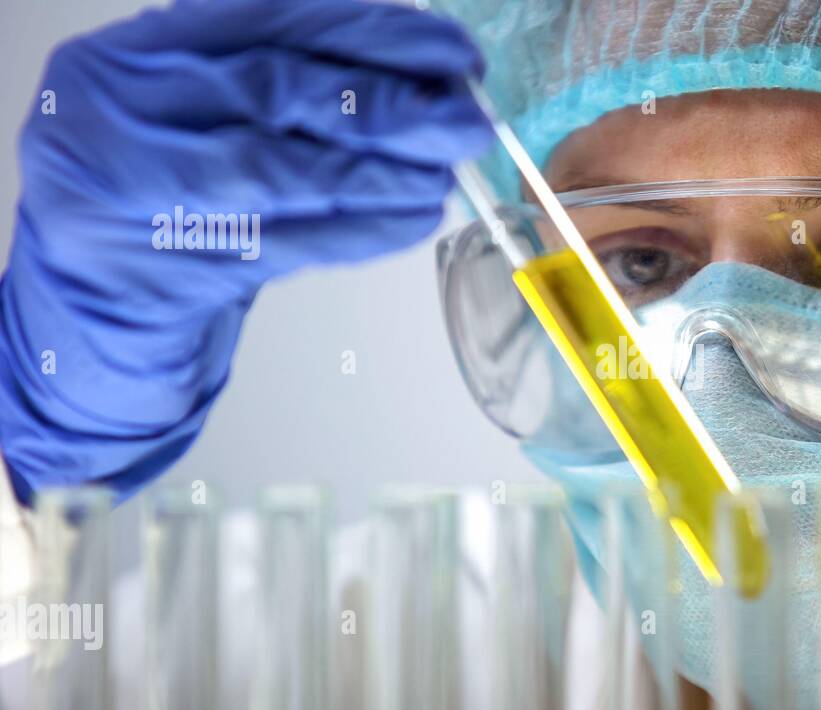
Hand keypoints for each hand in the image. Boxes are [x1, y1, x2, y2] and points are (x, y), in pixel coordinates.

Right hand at [0, 0, 491, 502]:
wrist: (91, 306)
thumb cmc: (164, 198)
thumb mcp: (199, 117)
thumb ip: (280, 84)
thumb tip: (418, 79)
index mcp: (134, 54)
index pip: (271, 23)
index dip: (372, 36)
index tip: (448, 55)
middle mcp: (121, 110)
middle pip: (280, 93)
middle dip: (391, 106)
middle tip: (465, 120)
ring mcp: (133, 192)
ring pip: (285, 169)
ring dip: (383, 172)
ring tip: (446, 171)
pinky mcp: (164, 268)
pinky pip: (286, 243)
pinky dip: (360, 231)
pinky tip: (413, 220)